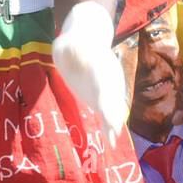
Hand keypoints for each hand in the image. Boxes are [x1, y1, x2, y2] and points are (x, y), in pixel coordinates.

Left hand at [52, 1, 128, 145]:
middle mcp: (108, 80)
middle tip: (114, 128)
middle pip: (113, 98)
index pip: (105, 85)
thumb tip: (70, 48)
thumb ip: (70, 47)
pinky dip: (109, 125)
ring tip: (113, 140)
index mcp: (102, 67)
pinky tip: (110, 141)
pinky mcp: (100, 97)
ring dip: (113, 123)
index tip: (107, 114)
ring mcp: (107, 89)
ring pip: (113, 108)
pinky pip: (107, 112)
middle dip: (113, 114)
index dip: (107, 99)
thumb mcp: (68, 42)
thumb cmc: (74, 42)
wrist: (86, 41)